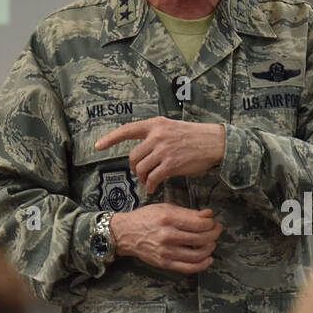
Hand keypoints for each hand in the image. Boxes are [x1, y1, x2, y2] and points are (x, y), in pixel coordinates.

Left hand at [95, 118, 225, 193]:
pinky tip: (153, 188)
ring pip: (141, 168)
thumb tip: (143, 149)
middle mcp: (157, 135)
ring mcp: (164, 150)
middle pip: (133, 156)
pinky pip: (153, 178)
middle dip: (135, 168)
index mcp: (155, 124)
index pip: (127, 130)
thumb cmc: (194, 136)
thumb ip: (156, 134)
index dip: (110, 139)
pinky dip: (150, 185)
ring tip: (148, 181)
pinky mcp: (171, 164)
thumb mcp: (172, 127)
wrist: (214, 142)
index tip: (98, 146)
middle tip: (142, 174)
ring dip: (143, 178)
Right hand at [109, 203, 221, 274]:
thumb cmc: (146, 218)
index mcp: (168, 219)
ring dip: (210, 248)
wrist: (125, 233)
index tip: (213, 221)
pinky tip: (208, 258)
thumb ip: (188, 212)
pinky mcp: (165, 263)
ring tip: (211, 243)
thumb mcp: (166, 208)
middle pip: (202, 238)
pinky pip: (189, 268)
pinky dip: (202, 264)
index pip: (200, 224)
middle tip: (216, 230)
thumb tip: (209, 214)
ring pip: (198, 254)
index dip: (211, 223)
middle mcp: (167, 236)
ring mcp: (166, 252)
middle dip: (214, 234)